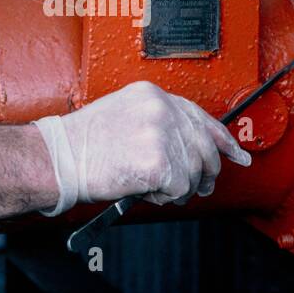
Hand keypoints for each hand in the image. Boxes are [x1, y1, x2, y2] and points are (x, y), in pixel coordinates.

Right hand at [31, 81, 251, 215]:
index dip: (222, 140)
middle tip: (199, 186)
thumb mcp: (124, 115)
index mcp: (153, 95)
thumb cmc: (82, 143)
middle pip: (204, 148)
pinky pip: (177, 190)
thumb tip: (190, 146)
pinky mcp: (157, 163)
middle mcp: (161, 109)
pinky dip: (161, 197)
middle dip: (204, 173)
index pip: (200, 117)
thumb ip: (159, 124)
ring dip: (175, 188)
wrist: (57, 158)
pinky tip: (141, 188)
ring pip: (192, 173)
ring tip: (149, 184)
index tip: (236, 154)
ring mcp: (160, 134)